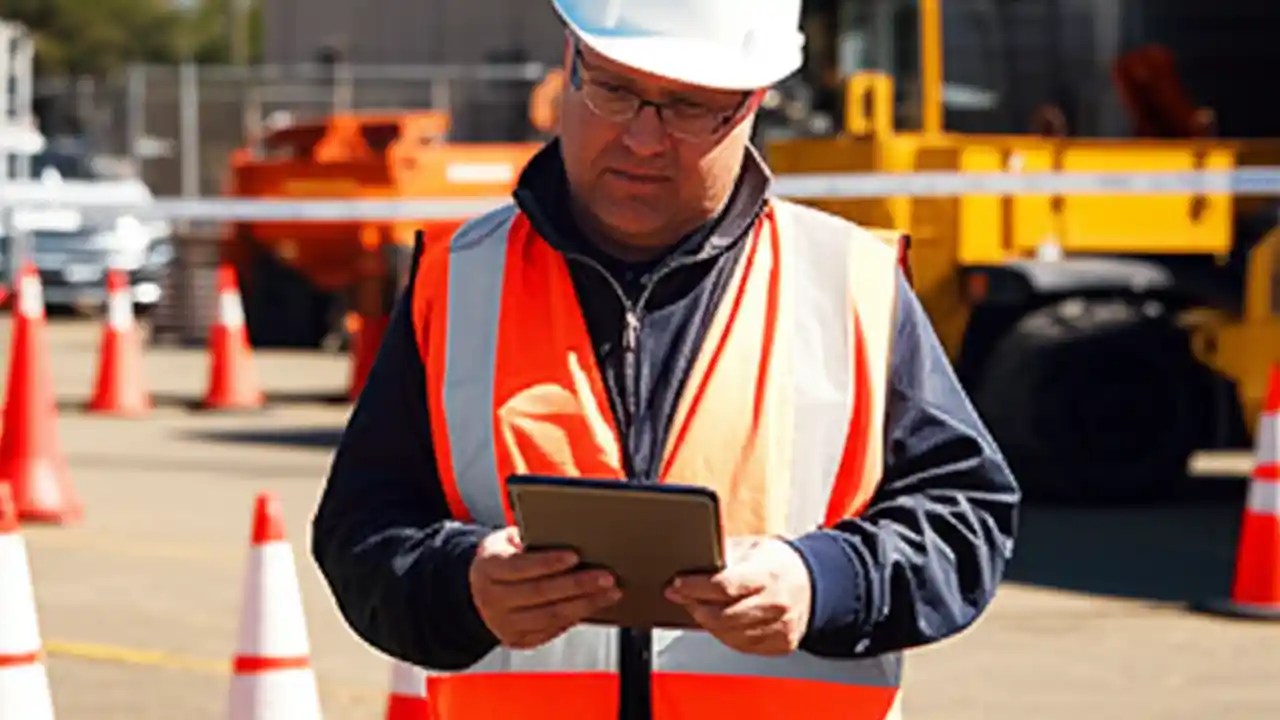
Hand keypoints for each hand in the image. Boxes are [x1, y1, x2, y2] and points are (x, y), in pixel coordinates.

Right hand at [469, 527, 621, 649]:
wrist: (478, 593)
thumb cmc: (501, 560)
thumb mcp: (505, 541)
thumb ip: (528, 538)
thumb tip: (565, 533)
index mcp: (489, 568)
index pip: (520, 566)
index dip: (548, 562)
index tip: (575, 556)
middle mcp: (493, 599)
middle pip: (540, 593)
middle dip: (578, 584)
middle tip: (606, 576)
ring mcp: (504, 623)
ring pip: (551, 616)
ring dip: (585, 604)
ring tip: (610, 593)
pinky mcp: (518, 639)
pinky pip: (552, 630)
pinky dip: (576, 618)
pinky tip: (593, 606)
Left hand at [664, 536, 811, 655]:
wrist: (812, 584)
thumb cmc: (778, 564)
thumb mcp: (752, 547)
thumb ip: (722, 555)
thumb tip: (689, 559)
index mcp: (768, 574)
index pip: (724, 586)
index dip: (694, 587)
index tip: (676, 584)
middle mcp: (776, 603)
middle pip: (723, 616)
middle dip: (695, 606)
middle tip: (680, 596)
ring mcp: (780, 627)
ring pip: (729, 635)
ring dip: (708, 623)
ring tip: (699, 607)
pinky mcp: (780, 644)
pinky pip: (742, 646)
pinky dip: (725, 635)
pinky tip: (719, 622)